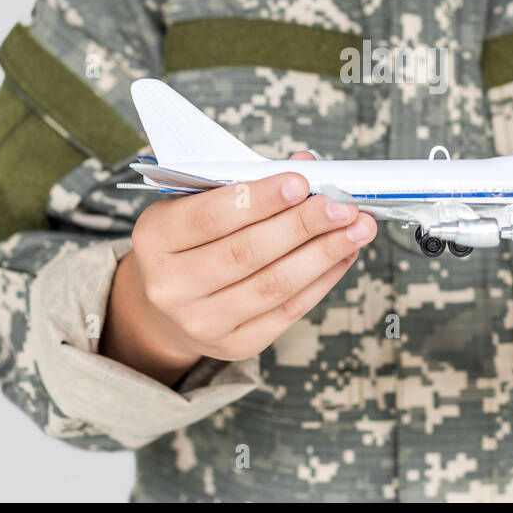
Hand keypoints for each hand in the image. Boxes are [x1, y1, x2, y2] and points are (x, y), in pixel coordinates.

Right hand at [101, 151, 375, 385]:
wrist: (168, 305)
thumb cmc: (193, 240)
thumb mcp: (200, 202)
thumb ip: (251, 182)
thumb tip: (310, 166)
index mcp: (155, 237)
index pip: (210, 216)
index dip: (260, 200)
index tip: (302, 182)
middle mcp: (171, 285)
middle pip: (247, 253)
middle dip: (303, 225)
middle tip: (344, 205)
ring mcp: (201, 321)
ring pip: (273, 285)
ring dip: (323, 254)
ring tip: (357, 229)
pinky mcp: (234, 346)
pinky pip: (287, 312)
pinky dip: (322, 281)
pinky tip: (344, 256)